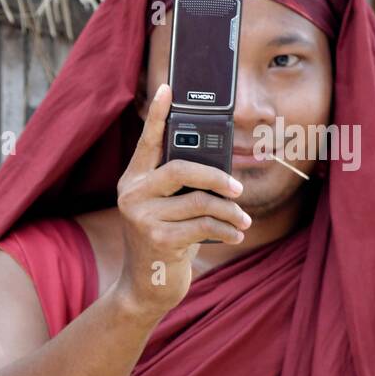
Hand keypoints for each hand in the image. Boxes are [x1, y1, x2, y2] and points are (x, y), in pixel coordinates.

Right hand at [113, 83, 249, 321]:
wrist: (145, 288)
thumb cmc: (165, 241)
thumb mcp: (169, 209)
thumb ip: (183, 188)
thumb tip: (222, 170)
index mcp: (134, 180)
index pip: (147, 141)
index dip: (158, 114)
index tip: (168, 87)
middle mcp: (132, 194)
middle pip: (181, 169)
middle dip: (217, 177)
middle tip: (238, 189)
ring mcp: (141, 217)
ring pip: (200, 202)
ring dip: (230, 213)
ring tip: (243, 221)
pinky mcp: (157, 239)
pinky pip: (203, 226)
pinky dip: (227, 231)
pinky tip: (236, 236)